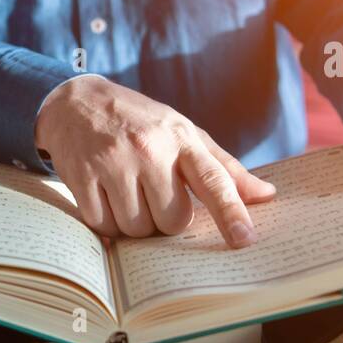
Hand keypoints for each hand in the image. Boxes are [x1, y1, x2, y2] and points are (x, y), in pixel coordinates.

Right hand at [34, 74, 275, 246]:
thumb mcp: (183, 132)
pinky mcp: (82, 176)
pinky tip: (105, 197)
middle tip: (154, 196)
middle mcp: (148, 150)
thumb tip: (266, 195)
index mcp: (180, 139)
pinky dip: (107, 222)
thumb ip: (223, 166)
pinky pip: (104, 225)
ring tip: (127, 193)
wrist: (76, 102)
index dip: (231, 212)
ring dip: (134, 223)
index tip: (244, 239)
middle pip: (172, 221)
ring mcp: (113, 163)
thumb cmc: (139, 122)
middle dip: (165, 219)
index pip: (213, 181)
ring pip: (136, 228)